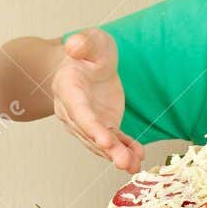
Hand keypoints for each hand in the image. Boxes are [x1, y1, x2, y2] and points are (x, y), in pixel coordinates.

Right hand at [51, 29, 143, 171]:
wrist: (88, 62)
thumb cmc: (89, 51)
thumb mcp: (91, 41)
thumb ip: (84, 43)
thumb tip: (73, 44)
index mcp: (68, 88)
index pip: (79, 111)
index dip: (91, 127)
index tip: (104, 141)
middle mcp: (73, 110)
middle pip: (89, 132)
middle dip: (106, 149)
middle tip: (123, 162)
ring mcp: (88, 120)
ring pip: (100, 142)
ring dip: (117, 155)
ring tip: (133, 166)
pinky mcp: (103, 124)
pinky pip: (113, 140)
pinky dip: (126, 149)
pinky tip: (138, 157)